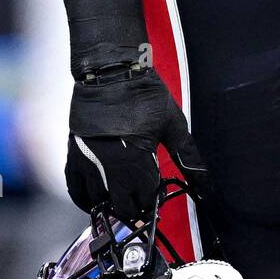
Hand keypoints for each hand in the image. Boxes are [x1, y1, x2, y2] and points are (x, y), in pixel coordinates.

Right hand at [66, 65, 208, 224]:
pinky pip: (74, 188)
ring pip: (97, 201)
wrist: (111, 71)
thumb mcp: (172, 124)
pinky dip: (83, 198)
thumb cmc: (143, 94)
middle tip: (138, 199)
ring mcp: (89, 162)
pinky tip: (93, 198)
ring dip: (109, 204)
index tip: (154, 193)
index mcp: (137, 161)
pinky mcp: (74, 153)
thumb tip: (205, 181)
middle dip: (133, 207)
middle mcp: (110, 167)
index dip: (152, 199)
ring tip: (119, 198)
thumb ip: (187, 155)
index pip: (145, 198)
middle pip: (121, 206)